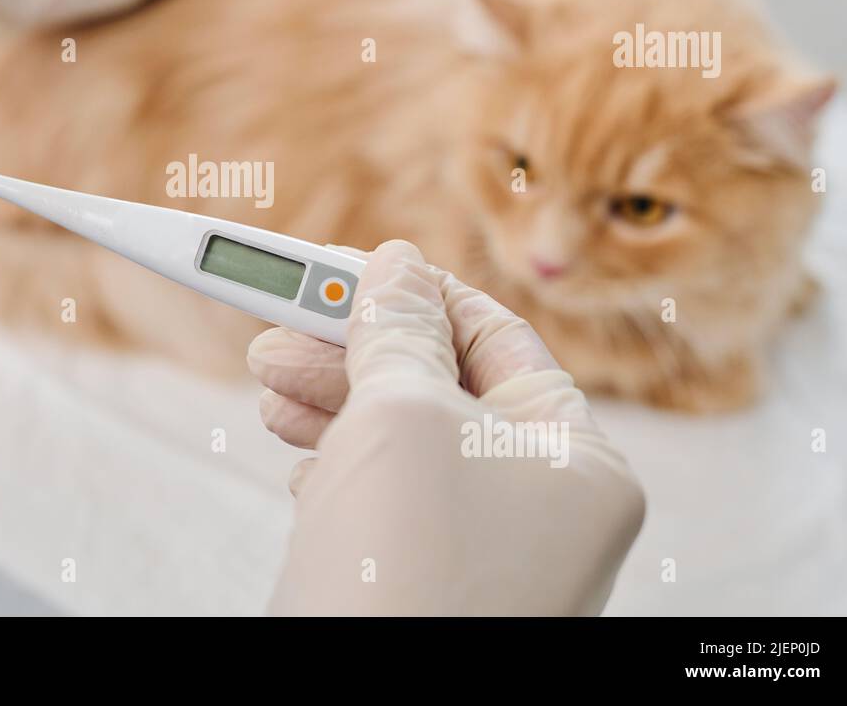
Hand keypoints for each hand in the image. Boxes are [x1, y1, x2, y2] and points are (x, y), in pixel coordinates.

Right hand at [249, 240, 645, 614]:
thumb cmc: (404, 571)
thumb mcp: (400, 415)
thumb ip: (398, 329)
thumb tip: (394, 266)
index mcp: (578, 460)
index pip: (497, 338)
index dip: (416, 291)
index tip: (343, 265)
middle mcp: (542, 506)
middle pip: (439, 387)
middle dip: (350, 351)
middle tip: (279, 324)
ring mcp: (485, 551)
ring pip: (403, 443)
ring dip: (330, 403)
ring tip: (268, 383)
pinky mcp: (425, 582)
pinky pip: (385, 499)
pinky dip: (338, 466)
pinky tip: (303, 461)